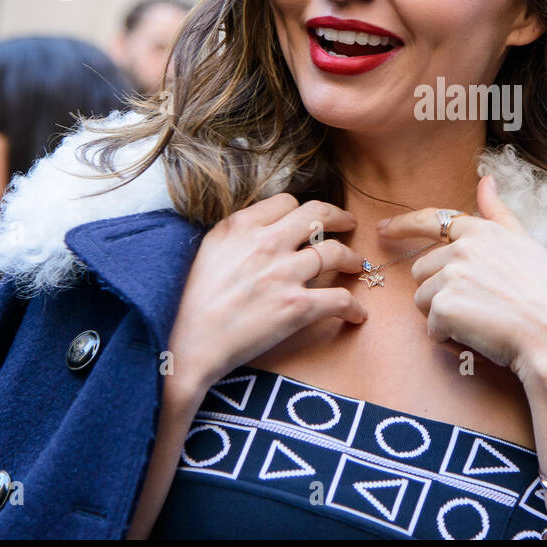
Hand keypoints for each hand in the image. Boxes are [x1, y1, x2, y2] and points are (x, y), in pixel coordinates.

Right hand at [168, 194, 366, 398]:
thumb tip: (265, 227)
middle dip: (340, 216)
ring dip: (352, 258)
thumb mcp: (209, 250)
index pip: (288, 202)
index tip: (308, 221)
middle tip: (349, 223)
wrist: (188, 345)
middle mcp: (266, 243)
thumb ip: (238, 233)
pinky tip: (357, 314)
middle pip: (319, 214)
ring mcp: (284, 273)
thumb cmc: (193, 302)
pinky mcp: (297, 306)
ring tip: (356, 264)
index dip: (302, 210)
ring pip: (336, 252)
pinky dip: (353, 308)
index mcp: (242, 226)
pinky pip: (340, 299)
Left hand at [377, 173, 546, 386]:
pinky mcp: (444, 306)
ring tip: (482, 320)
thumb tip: (485, 180)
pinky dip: (451, 337)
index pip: (432, 220)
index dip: (404, 225)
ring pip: (424, 300)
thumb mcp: (526, 244)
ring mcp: (451, 275)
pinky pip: (433, 327)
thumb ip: (498, 214)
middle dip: (440, 290)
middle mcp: (462, 248)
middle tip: (478, 306)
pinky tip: (480, 336)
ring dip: (444, 315)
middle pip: (423, 270)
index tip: (383, 229)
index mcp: (481, 231)